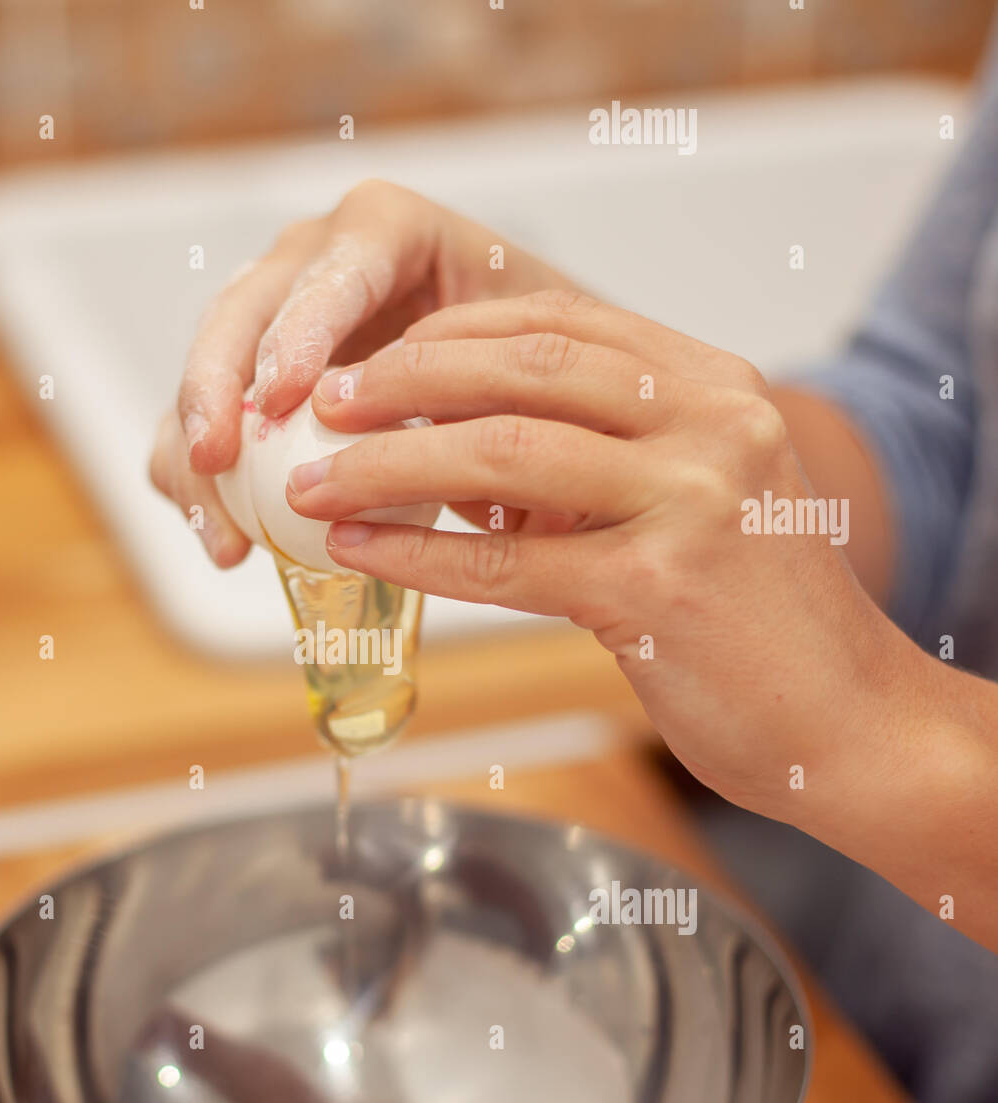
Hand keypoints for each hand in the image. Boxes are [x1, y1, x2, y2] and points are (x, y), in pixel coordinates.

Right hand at [148, 181, 570, 563]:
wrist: (519, 380)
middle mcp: (312, 263)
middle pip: (241, 313)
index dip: (301, 329)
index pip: (334, 268)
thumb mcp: (534, 348)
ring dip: (201, 459)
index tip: (286, 395)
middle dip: (217, 388)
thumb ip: (501, 371)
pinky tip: (229, 548)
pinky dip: (206, 492)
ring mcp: (271, 325)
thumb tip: (469, 440)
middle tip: (215, 457)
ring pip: (209, 378)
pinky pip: (206, 433)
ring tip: (227, 537)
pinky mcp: (251, 390)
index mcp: (385, 230)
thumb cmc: (529, 355)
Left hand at [288, 288, 928, 830]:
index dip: (450, 339)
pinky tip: (359, 550)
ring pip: (501, 455)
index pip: (561, 326)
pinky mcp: (658, 590)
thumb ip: (604, 462)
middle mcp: (712, 424)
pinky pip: (505, 561)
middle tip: (321, 405)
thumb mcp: (695, 505)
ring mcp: (691, 502)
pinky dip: (417, 553)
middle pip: (524, 370)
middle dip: (403, 383)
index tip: (373, 362)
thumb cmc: (757, 617)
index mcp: (717, 388)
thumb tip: (467, 450)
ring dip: (387, 465)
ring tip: (313, 483)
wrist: (848, 717)